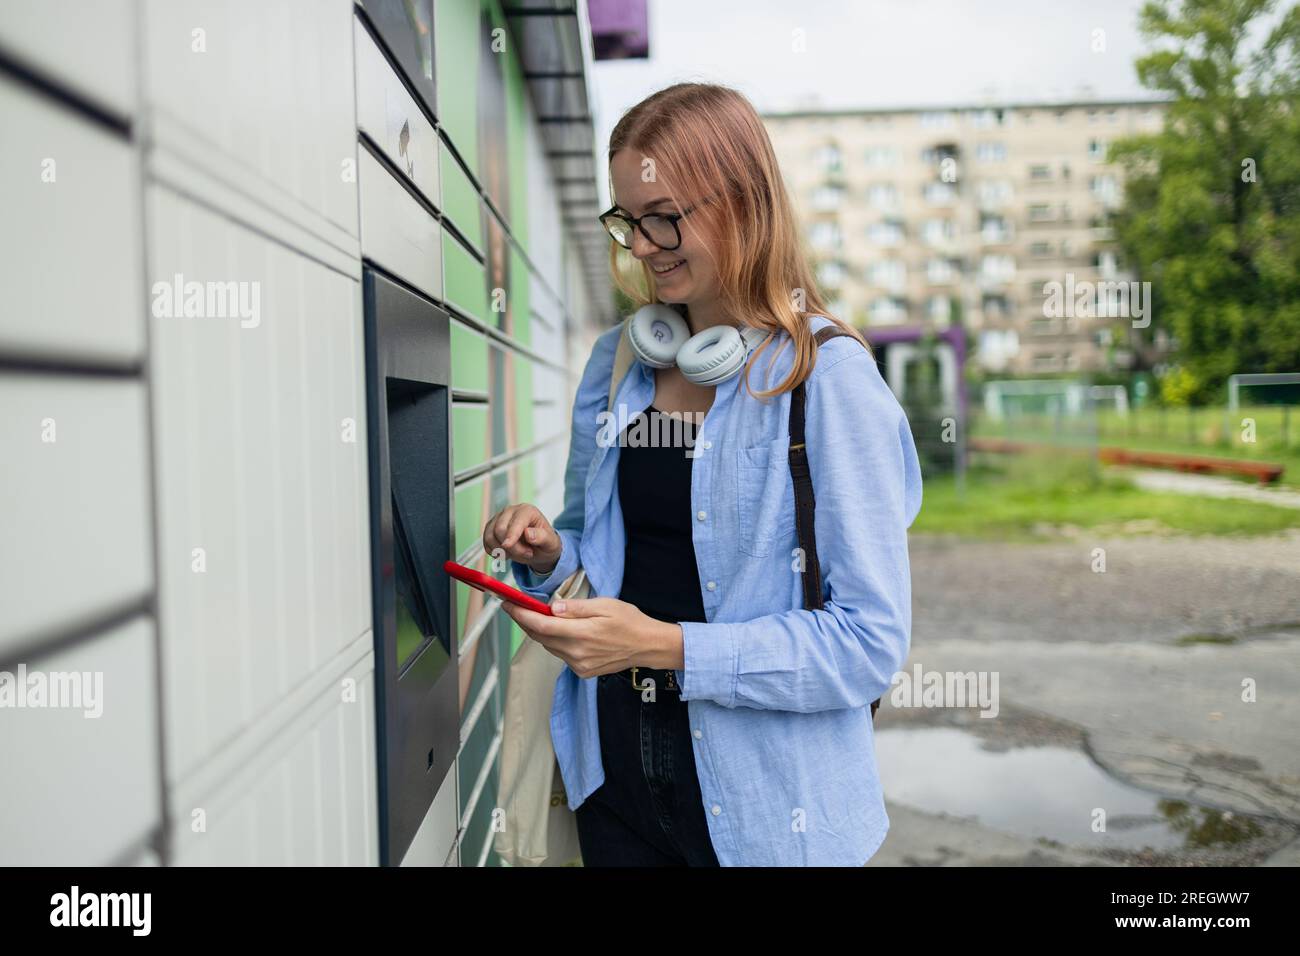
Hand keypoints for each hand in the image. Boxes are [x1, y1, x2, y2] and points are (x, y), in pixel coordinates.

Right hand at [483, 502, 561, 575]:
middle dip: (511, 548)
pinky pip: (486, 542)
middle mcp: (511, 511)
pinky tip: (506, 553)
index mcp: (527, 511)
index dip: (511, 535)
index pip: (515, 522)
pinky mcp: (491, 527)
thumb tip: (528, 533)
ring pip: (489, 536)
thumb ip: (542, 537)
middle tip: (527, 553)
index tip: (507, 546)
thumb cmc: (545, 543)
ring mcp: (499, 518)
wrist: (538, 548)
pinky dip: (494, 551)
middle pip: (500, 530)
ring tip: (517, 553)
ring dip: (502, 551)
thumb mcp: (550, 542)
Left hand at [500, 597, 684, 678]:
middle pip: (540, 637)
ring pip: (549, 646)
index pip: (541, 625)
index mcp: (582, 634)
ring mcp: (579, 665)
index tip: (507, 603)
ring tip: (533, 615)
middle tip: (514, 605)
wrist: (648, 646)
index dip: (520, 614)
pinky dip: (554, 641)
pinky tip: (557, 631)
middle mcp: (577, 653)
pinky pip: (560, 654)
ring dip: (539, 631)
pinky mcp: (582, 671)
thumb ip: (575, 607)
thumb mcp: (605, 604)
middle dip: (525, 620)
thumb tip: (551, 608)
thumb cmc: (629, 621)